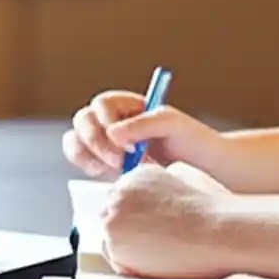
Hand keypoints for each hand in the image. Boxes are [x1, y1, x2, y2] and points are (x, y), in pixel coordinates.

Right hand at [61, 91, 226, 179]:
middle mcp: (111, 120)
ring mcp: (105, 142)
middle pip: (82, 120)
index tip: (127, 146)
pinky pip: (80, 160)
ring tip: (113, 168)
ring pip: (75, 139)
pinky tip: (109, 175)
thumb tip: (113, 133)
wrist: (204, 169)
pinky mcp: (103, 163)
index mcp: (127, 104)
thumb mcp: (174, 125)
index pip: (102, 105)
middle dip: (95, 142)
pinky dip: (87, 166)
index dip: (107, 123)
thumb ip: (144, 124)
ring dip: (86, 155)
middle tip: (118, 162)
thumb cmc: (192, 141)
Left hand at [100, 162, 233, 278]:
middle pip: (111, 217)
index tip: (149, 229)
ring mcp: (114, 218)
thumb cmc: (214, 210)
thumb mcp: (188, 177)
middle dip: (128, 232)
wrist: (221, 230)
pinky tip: (157, 264)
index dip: (136, 218)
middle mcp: (119, 193)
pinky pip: (116, 261)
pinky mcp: (115, 244)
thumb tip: (162, 187)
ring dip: (129, 249)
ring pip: (110, 239)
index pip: (122, 199)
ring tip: (160, 254)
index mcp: (136, 176)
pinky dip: (131, 267)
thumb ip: (163, 182)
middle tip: (153, 245)